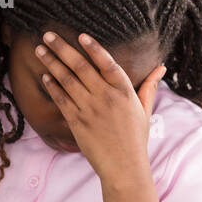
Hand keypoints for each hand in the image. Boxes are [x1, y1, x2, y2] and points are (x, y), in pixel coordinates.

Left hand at [36, 31, 165, 185]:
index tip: (81, 35)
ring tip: (40, 49)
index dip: (93, 48)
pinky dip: (53, 86)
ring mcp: (90, 109)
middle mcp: (106, 97)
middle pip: (80, 67)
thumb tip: (161, 67)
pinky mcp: (77, 122)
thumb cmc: (135, 138)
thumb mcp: (145, 110)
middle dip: (62, 48)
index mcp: (124, 91)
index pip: (107, 63)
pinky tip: (45, 75)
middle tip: (48, 34)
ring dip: (52, 63)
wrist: (123, 167)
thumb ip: (149, 85)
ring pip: (67, 80)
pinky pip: (62, 100)